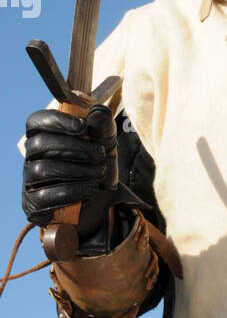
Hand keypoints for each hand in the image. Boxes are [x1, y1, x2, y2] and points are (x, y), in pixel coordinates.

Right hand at [22, 104, 117, 227]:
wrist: (103, 201)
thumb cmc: (97, 164)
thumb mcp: (106, 142)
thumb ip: (103, 125)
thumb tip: (96, 113)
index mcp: (43, 136)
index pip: (36, 121)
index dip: (57, 121)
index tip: (82, 126)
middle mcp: (31, 156)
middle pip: (39, 144)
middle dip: (74, 147)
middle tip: (100, 153)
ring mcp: (29, 180)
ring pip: (43, 169)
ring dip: (78, 170)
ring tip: (99, 172)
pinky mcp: (33, 204)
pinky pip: (46, 196)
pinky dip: (73, 191)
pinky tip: (91, 189)